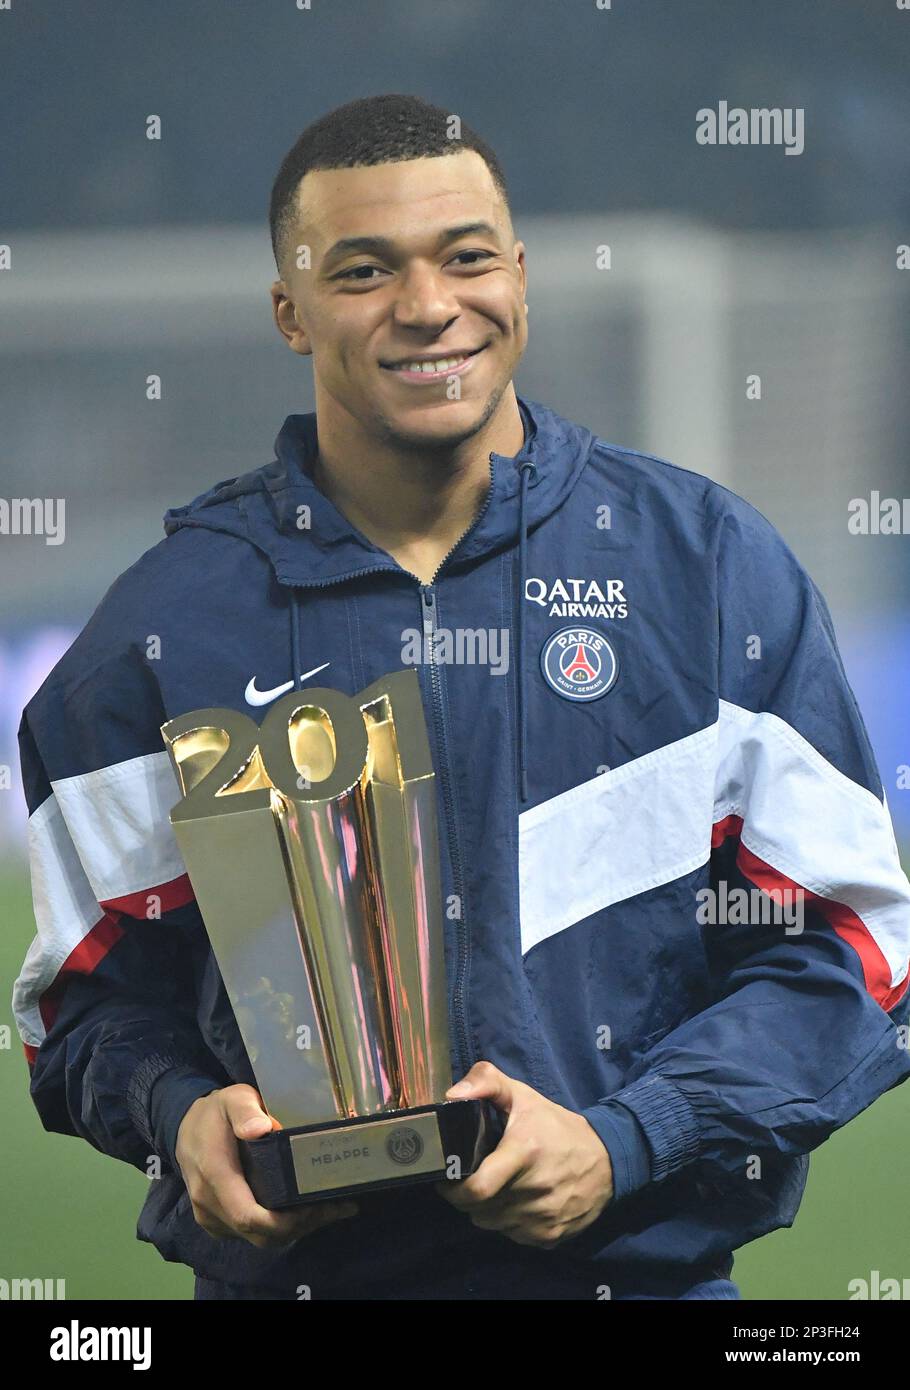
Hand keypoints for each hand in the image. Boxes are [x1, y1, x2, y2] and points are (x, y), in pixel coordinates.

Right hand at [175, 1083, 357, 1247]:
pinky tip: (302, 1211)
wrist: (185, 1127)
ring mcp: (211, 1217)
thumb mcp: (232, 1099)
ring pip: (256, 1238)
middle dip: (300, 1226)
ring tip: (328, 1209)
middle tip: (335, 1206)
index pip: (249, 1216)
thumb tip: (262, 1128)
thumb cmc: (215, 1113)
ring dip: (293, 1230)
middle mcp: (209, 1204)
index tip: (316, 1207)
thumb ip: (245, 1111)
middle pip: (258, 1234)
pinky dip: (278, 1229)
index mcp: (215, 1176)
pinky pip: (248, 1234)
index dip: (284, 1222)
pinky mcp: (216, 1221)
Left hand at [433, 1061, 613, 1248]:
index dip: (453, 1188)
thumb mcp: (523, 1095)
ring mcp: (543, 1219)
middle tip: (471, 1178)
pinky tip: (516, 1202)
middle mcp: (533, 1192)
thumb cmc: (557, 1127)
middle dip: (467, 1197)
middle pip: (478, 1210)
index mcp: (523, 1154)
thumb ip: (486, 1082)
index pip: (477, 1188)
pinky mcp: (550, 1237)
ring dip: (486, 1210)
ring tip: (495, 1188)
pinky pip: (512, 1236)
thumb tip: (451, 1096)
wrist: (608, 1160)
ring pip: (492, 1225)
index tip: (446, 1179)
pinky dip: (507, 1222)